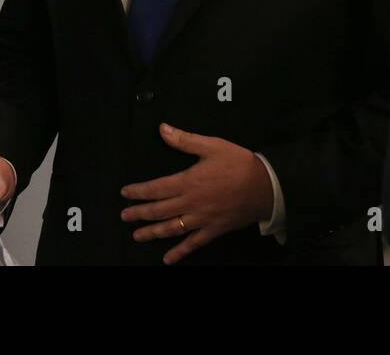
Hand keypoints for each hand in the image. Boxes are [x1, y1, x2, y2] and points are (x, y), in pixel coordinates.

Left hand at [119, 123, 274, 263]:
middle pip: (159, 210)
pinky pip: (193, 244)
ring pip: (171, 229)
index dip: (138, 192)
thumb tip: (162, 129)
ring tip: (137, 236)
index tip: (125, 193)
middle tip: (124, 216)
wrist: (265, 187)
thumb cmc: (239, 163)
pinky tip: (168, 259)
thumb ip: (185, 140)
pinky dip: (179, 252)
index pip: (156, 188)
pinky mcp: (213, 230)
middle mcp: (191, 203)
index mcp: (188, 182)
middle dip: (139, 213)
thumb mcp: (212, 145)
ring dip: (152, 233)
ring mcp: (201, 219)